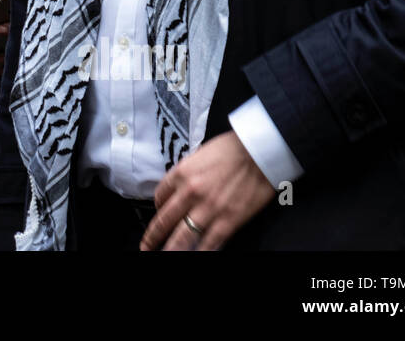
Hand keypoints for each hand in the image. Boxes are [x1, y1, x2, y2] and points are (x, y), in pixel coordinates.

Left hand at [140, 131, 275, 250]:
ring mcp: (208, 208)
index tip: (159, 215)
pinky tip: (195, 255)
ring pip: (182, 237)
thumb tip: (180, 188)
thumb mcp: (199, 155)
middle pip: (164, 220)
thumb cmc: (232, 149)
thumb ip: (187, 173)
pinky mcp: (228, 220)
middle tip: (146, 246)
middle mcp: (190, 192)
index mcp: (181, 173)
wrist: (259, 152)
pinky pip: (209, 242)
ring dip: (169, 249)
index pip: (160, 196)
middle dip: (152, 237)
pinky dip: (200, 251)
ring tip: (163, 256)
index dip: (157, 208)